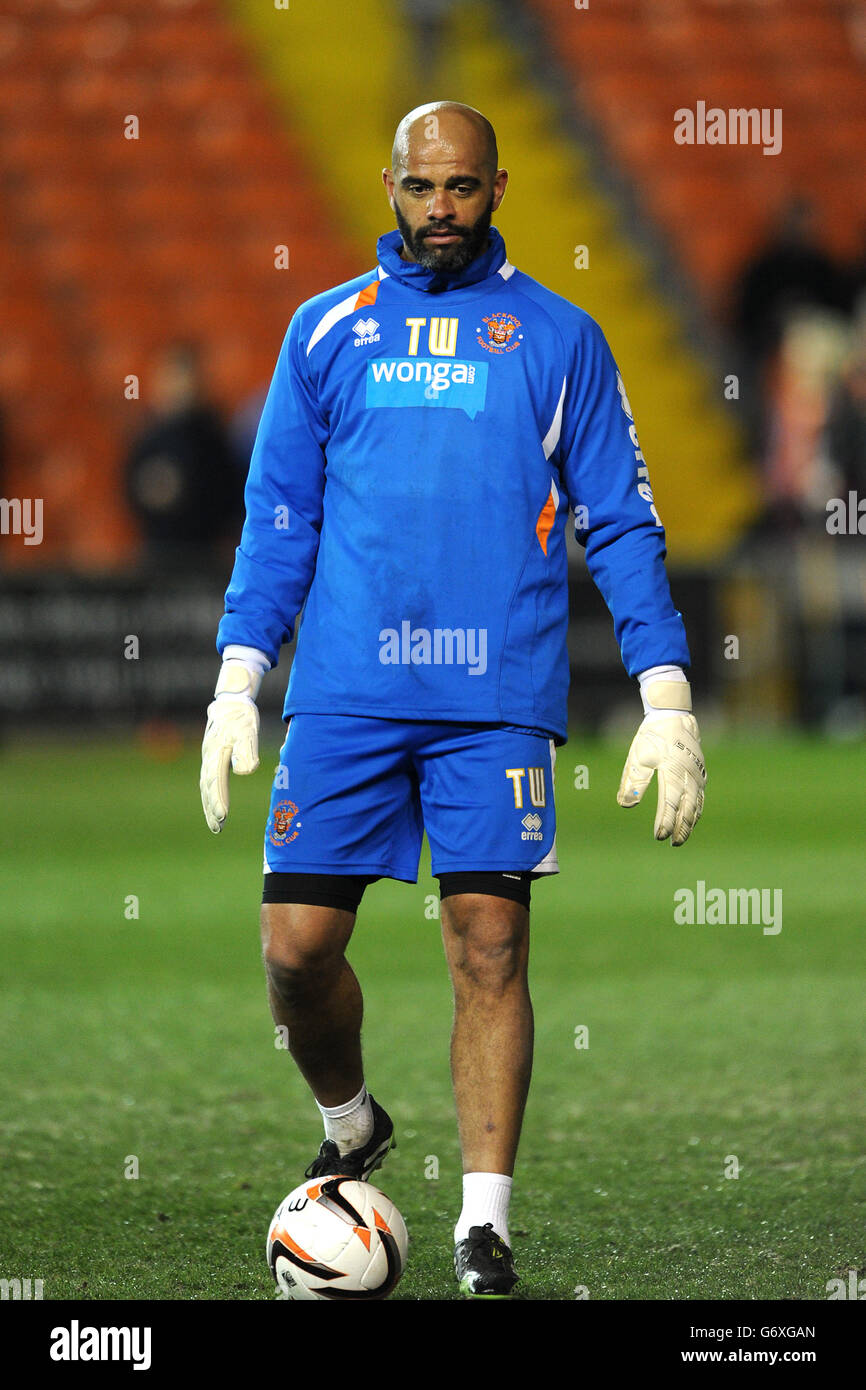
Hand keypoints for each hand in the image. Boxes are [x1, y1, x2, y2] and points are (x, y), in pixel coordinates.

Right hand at [200, 663, 260, 833]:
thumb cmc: (241, 716)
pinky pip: (208, 782)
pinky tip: (213, 808)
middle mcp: (209, 757)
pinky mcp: (211, 759)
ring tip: (216, 825)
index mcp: (217, 751)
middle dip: (212, 808)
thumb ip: (246, 749)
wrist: (230, 701)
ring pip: (206, 787)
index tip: (223, 816)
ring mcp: (208, 758)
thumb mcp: (247, 730)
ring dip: (209, 806)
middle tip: (218, 827)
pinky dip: (210, 796)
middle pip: (208, 787)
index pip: (216, 780)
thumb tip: (245, 771)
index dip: (219, 798)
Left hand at [617, 683, 705, 845]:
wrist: (673, 715)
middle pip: (687, 809)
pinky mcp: (701, 772)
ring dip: (690, 822)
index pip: (669, 805)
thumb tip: (626, 805)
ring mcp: (698, 775)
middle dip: (681, 828)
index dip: (665, 822)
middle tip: (674, 844)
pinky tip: (694, 818)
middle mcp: (689, 777)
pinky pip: (701, 796)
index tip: (659, 836)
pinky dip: (698, 810)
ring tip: (683, 837)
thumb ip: (633, 782)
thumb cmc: (652, 736)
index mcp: (672, 774)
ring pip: (697, 805)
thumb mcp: (637, 757)